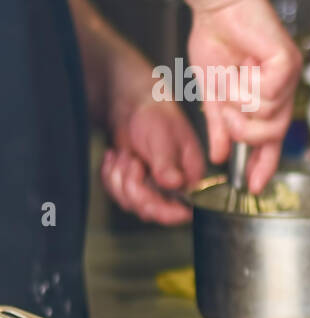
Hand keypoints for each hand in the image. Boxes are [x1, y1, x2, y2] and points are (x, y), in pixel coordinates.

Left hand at [102, 98, 205, 224]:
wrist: (134, 106)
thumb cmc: (155, 116)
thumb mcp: (163, 139)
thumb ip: (167, 164)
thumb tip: (175, 184)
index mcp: (190, 176)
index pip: (182, 207)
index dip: (166, 211)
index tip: (151, 204)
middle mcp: (174, 186)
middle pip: (150, 208)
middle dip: (134, 186)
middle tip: (133, 162)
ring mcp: (153, 187)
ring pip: (130, 202)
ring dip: (119, 178)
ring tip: (126, 155)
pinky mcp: (135, 185)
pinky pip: (117, 194)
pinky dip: (110, 175)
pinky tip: (115, 157)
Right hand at [187, 0, 301, 191]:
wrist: (214, 6)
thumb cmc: (216, 39)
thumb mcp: (214, 94)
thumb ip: (219, 126)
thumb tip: (219, 156)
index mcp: (270, 97)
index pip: (272, 139)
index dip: (264, 164)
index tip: (253, 188)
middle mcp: (285, 89)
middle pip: (272, 134)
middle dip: (243, 130)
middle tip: (224, 111)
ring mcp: (290, 75)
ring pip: (268, 114)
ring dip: (240, 102)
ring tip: (231, 79)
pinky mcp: (288, 61)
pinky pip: (269, 93)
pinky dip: (248, 86)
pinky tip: (242, 67)